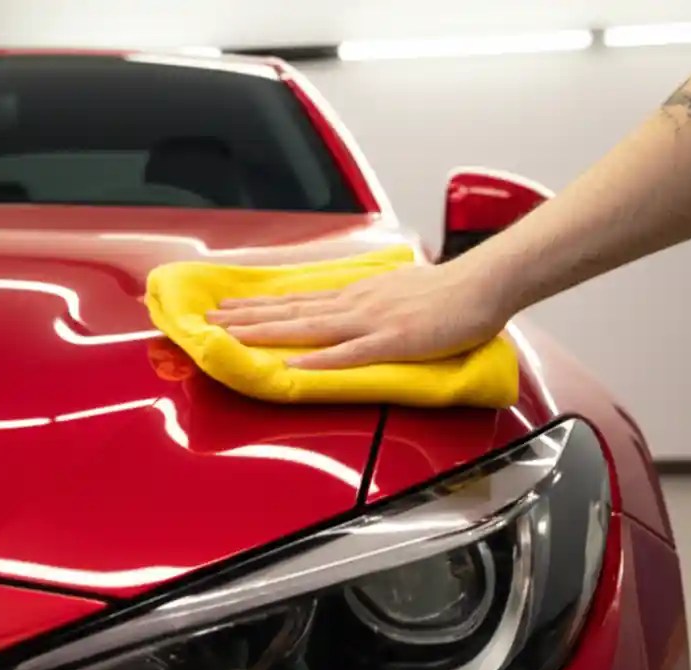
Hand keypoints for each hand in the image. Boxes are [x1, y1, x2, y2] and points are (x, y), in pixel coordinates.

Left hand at [206, 261, 511, 369]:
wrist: (482, 284)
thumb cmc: (446, 291)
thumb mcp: (398, 290)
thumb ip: (371, 302)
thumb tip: (352, 309)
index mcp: (356, 295)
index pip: (297, 300)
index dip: (259, 306)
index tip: (227, 308)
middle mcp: (355, 304)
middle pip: (291, 311)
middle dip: (247, 317)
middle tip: (208, 320)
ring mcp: (372, 322)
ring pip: (309, 328)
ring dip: (268, 331)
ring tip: (232, 336)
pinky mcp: (394, 341)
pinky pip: (350, 353)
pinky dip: (319, 359)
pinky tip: (293, 364)